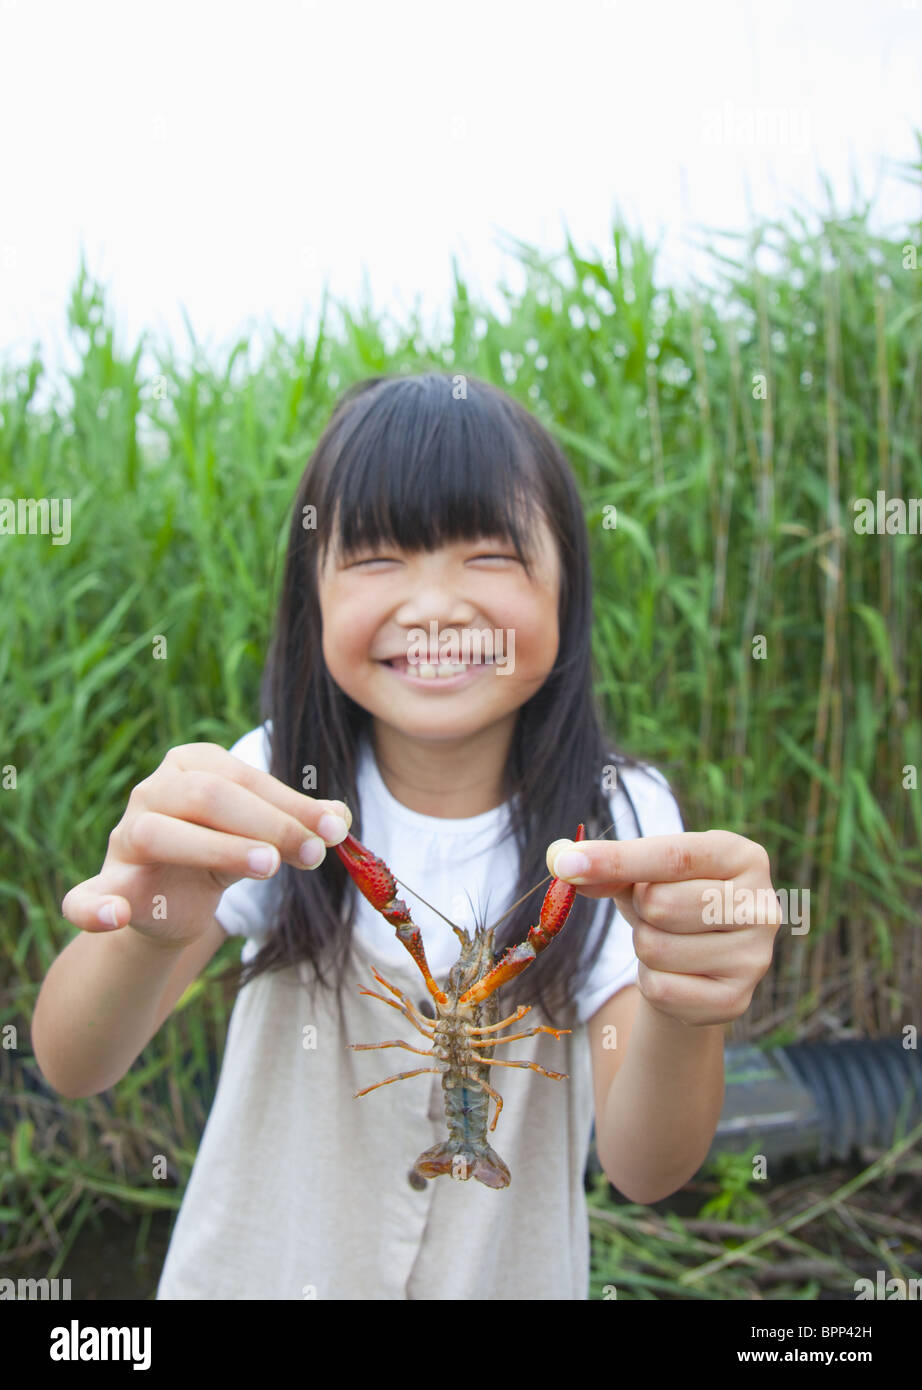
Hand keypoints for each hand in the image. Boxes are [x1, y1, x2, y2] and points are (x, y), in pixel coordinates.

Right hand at [61, 742, 352, 948]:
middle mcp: (153, 791)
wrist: (174, 903)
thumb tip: (342, 819)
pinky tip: (114, 914)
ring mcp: (125, 836)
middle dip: (266, 822)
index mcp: (192, 764)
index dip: (292, 804)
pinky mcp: (108, 885)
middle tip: (310, 852)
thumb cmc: (224, 852)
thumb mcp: (265, 835)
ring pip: (160, 832)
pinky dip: (93, 905)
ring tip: (267, 866)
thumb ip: (302, 824)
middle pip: (207, 795)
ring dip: (216, 848)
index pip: (244, 777)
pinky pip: (86, 895)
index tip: (335, 831)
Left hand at [546, 830, 781, 1026]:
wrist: (701, 963)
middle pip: (662, 903)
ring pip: (656, 948)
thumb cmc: (672, 901)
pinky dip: (651, 982)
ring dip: (644, 945)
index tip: (567, 864)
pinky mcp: (736, 1000)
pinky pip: (661, 989)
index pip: (673, 855)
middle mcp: (762, 905)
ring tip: (668, 941)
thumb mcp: (643, 875)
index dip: (616, 858)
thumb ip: (608, 867)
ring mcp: (754, 957)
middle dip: (641, 909)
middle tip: (657, 912)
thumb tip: (564, 862)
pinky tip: (675, 973)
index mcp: (742, 856)